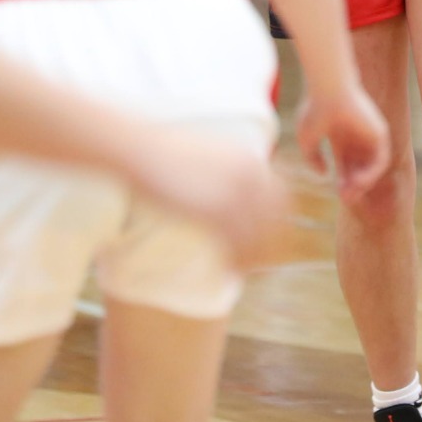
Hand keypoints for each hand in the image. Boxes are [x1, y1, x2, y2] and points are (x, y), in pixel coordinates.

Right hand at [131, 129, 291, 272]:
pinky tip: (227, 272)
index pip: (281, 198)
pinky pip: (236, 245)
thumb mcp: (209, 157)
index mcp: (251, 160)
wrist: (140, 149)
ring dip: (253, 258)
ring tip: (240, 271)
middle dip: (271, 244)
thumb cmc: (165, 153)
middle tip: (259, 264)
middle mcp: (250, 175)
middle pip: (277, 220)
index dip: (278, 223)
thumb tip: (231, 200)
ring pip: (258, 237)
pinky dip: (235, 263)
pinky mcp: (215, 211)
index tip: (268, 241)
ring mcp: (235, 193)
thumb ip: (229, 175)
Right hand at [296, 86, 391, 198]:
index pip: (345, 165)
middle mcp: (357, 136)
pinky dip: (372, 173)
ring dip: (364, 183)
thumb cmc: (314, 111)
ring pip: (371, 166)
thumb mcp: (307, 139)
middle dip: (353, 185)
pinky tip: (360, 181)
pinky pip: (381, 160)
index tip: (336, 193)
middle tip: (346, 199)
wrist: (329, 91)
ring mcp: (369, 134)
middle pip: (359, 168)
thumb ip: (312, 158)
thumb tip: (323, 174)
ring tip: (353, 192)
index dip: (342, 181)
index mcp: (340, 136)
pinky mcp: (380, 133)